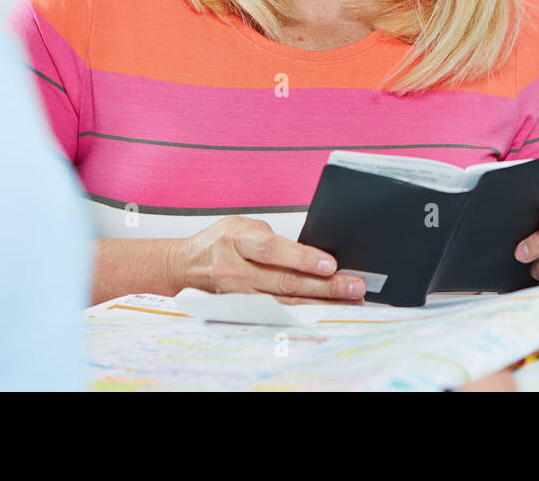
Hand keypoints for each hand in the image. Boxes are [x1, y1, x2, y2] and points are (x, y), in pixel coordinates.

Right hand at [172, 216, 365, 302]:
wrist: (184, 267)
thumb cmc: (219, 241)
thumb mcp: (241, 225)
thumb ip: (271, 238)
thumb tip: (311, 253)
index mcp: (236, 240)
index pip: (272, 250)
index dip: (303, 258)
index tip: (331, 264)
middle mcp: (234, 270)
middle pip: (284, 281)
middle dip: (324, 285)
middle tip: (354, 286)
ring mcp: (236, 295)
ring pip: (284, 302)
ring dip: (320, 303)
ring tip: (348, 302)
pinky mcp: (239, 311)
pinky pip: (276, 313)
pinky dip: (302, 313)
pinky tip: (323, 313)